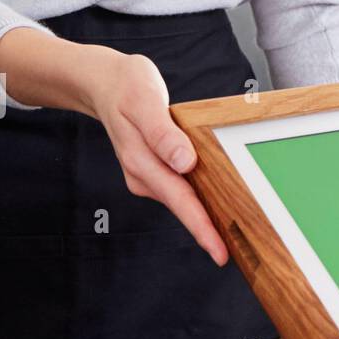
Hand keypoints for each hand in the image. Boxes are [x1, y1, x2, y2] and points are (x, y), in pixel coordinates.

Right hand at [79, 50, 228, 265]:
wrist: (104, 83)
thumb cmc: (127, 87)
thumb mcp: (145, 101)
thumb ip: (163, 133)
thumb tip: (185, 163)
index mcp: (142, 161)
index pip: (180, 199)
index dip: (201, 227)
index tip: (220, 251)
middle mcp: (143, 173)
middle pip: (182, 206)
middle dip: (206, 231)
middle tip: (233, 254)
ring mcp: (147, 173)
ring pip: (180, 199)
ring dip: (202, 217)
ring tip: (230, 236)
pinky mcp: (152, 168)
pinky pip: (178, 187)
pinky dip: (195, 197)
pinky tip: (212, 203)